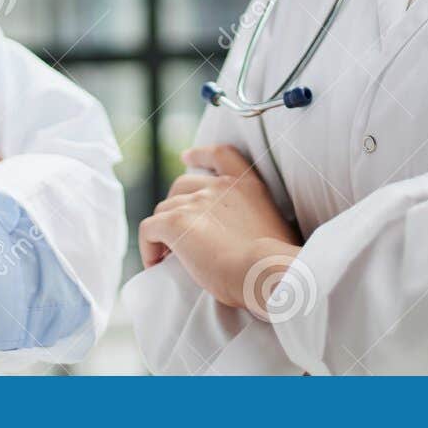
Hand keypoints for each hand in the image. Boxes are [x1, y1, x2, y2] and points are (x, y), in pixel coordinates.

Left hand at [137, 144, 300, 317]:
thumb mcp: (279, 230)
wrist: (266, 272)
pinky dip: (148, 245)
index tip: (186, 156)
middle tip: (176, 230)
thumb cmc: (276, 264)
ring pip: (164, 208)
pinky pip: (149, 228)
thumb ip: (258, 224)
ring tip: (167, 255)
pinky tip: (155, 262)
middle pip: (182, 185)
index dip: (200, 154)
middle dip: (175, 203)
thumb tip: (251, 242)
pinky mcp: (176, 222)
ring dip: (162, 229)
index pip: (220, 155)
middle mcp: (220, 188)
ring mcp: (196, 202)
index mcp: (247, 186)